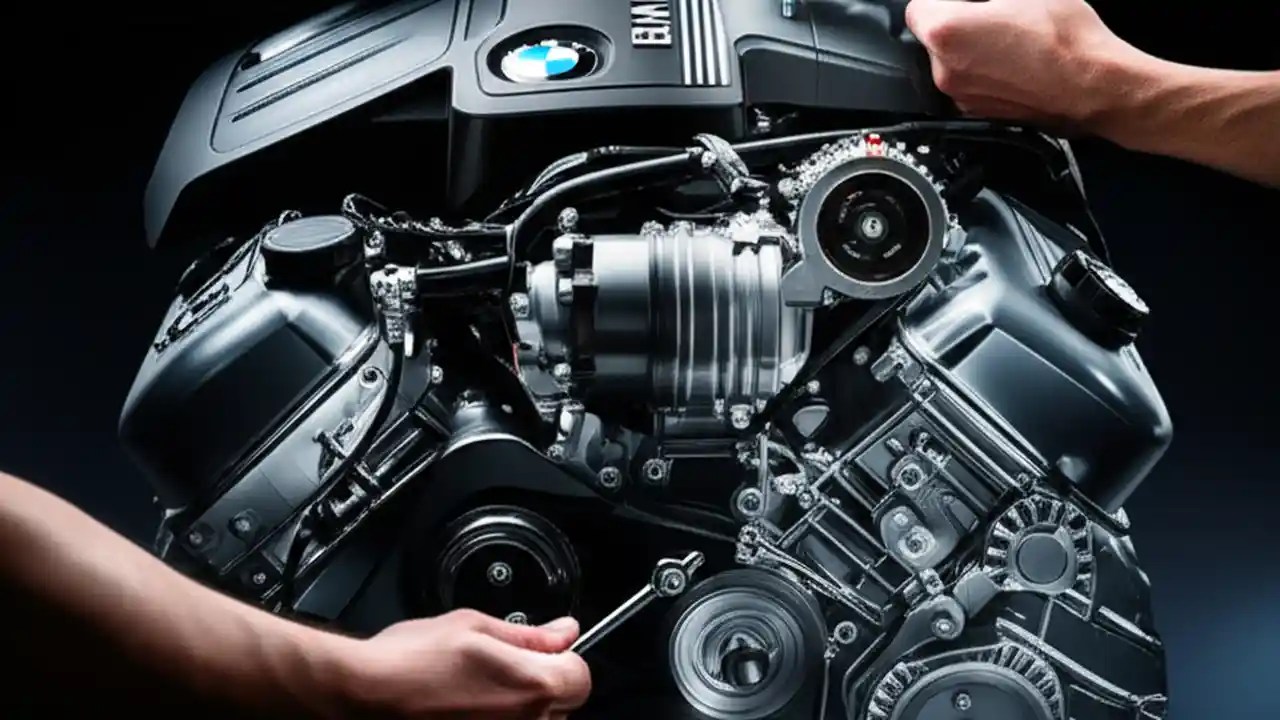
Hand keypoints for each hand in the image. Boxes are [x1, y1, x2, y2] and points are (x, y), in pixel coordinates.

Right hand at [337, 609, 591, 718]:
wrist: (361, 696)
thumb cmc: (408, 662)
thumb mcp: (473, 627)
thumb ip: (529, 635)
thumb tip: (565, 631)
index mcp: (531, 686)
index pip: (580, 678)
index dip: (562, 661)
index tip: (540, 654)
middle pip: (560, 707)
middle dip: (539, 687)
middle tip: (498, 672)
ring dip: (516, 710)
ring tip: (474, 694)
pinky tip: (464, 709)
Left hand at [905, 0, 1138, 127]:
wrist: (1094, 86)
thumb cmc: (1067, 38)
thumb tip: (979, 2)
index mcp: (946, 32)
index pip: (917, 7)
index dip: (940, 0)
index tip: (960, 1)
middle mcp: (943, 70)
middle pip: (932, 36)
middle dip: (955, 22)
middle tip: (992, 15)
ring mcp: (958, 96)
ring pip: (948, 61)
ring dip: (967, 48)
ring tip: (1007, 39)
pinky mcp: (975, 112)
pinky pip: (966, 82)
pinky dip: (979, 71)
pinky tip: (1011, 61)